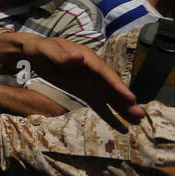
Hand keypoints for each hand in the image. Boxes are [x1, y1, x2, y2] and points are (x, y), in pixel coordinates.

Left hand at [4, 34, 143, 126]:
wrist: (35, 53)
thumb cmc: (41, 48)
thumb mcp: (45, 49)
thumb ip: (60, 54)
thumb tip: (78, 57)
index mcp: (87, 58)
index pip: (105, 73)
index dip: (117, 85)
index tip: (129, 97)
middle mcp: (94, 71)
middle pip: (112, 87)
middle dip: (125, 101)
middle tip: (140, 114)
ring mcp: (91, 83)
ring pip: (109, 98)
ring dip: (122, 109)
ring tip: (137, 121)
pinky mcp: (85, 92)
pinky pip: (100, 106)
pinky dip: (110, 116)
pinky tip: (122, 127)